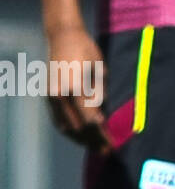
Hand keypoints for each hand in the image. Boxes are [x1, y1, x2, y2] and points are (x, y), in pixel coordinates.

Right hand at [45, 27, 109, 153]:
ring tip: (94, 147)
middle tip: (106, 151)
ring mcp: (52, 97)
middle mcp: (60, 95)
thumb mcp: (100, 70)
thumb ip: (100, 93)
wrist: (63, 37)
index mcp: (75, 88)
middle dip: (92, 140)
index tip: (112, 143)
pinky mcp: (48, 97)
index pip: (90, 119)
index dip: (101, 134)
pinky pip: (58, 120)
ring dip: (80, 139)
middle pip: (78, 127)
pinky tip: (80, 137)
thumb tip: (103, 116)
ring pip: (66, 127)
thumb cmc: (87, 50)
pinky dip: (69, 131)